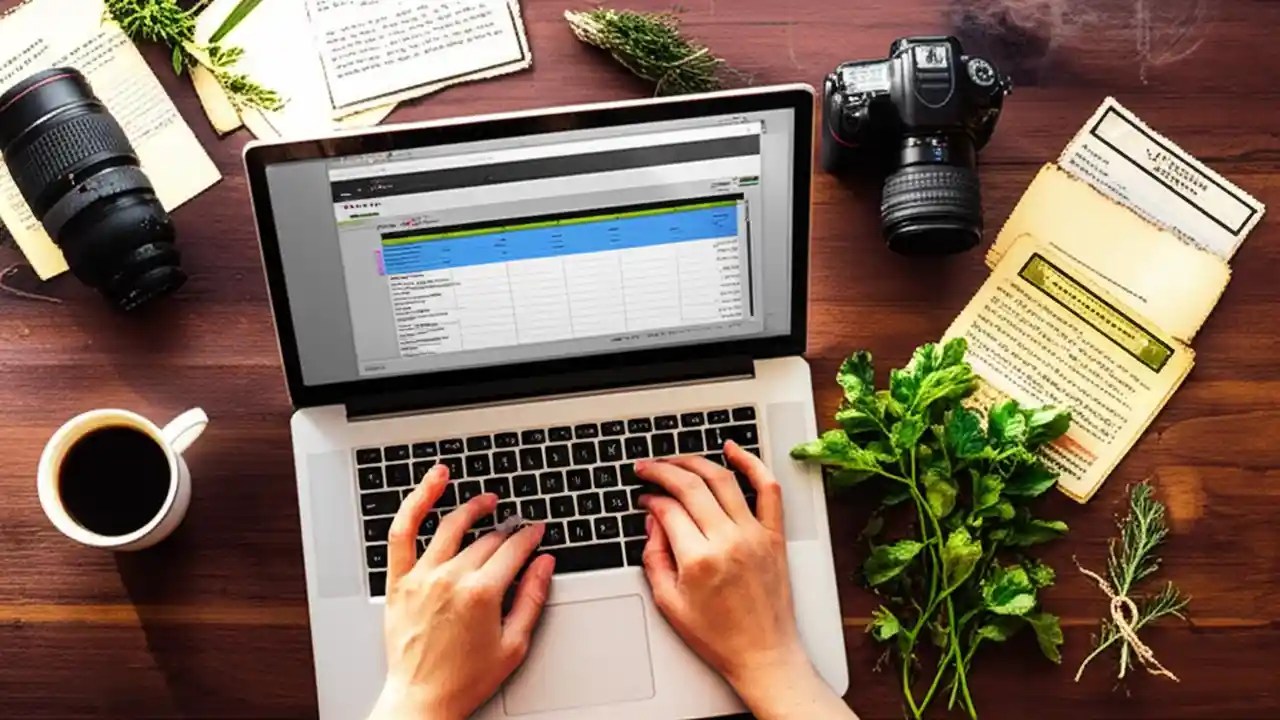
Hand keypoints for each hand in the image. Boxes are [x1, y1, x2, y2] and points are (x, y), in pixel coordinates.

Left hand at [368, 465, 555, 719]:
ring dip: (473, 507)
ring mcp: (422, 576)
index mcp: (482, 593)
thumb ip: (532, 598)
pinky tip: (432, 483)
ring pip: (451, 526)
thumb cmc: (465, 680)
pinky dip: (416, 502)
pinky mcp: (399, 581)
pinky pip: (403, 532)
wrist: (422, 699)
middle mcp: (451, 578)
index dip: (530, 536)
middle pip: (487, 540)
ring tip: (486, 501)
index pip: (514, 549)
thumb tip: (544, 564)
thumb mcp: (514, 644)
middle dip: (508, 531)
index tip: (537, 532)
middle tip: (517, 530)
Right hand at [636, 442, 855, 719]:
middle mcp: (728, 541)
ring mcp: (754, 534)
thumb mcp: (670, 603)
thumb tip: (652, 522)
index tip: (643, 498)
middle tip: (648, 468)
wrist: (764, 654)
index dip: (649, 498)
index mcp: (698, 560)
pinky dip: (751, 463)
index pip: (666, 509)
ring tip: (678, 459)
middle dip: (663, 470)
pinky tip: (733, 449)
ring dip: (695, 461)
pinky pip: (767, 489)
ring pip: (722, 479)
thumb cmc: (719, 637)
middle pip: (690, 486)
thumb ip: (654, 558)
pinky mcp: (774, 535)